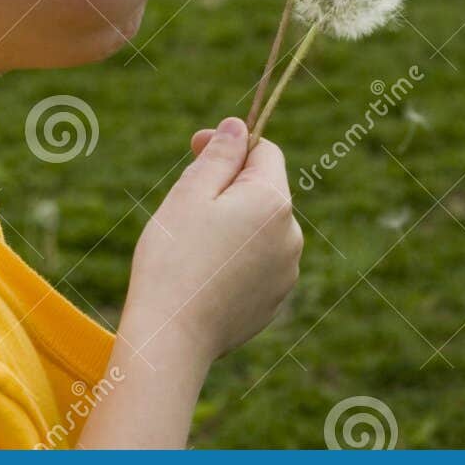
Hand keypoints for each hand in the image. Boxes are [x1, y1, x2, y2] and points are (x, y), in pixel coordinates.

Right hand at [120, 116, 302, 370]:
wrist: (172, 338)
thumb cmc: (174, 260)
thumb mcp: (190, 194)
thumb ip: (220, 155)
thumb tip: (239, 126)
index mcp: (273, 200)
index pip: (264, 151)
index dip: (229, 145)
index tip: (195, 149)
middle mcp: (291, 234)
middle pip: (263, 190)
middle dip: (229, 187)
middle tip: (184, 203)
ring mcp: (286, 271)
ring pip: (260, 228)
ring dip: (233, 223)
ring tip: (191, 244)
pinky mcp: (274, 300)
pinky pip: (258, 262)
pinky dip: (235, 258)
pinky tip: (203, 273)